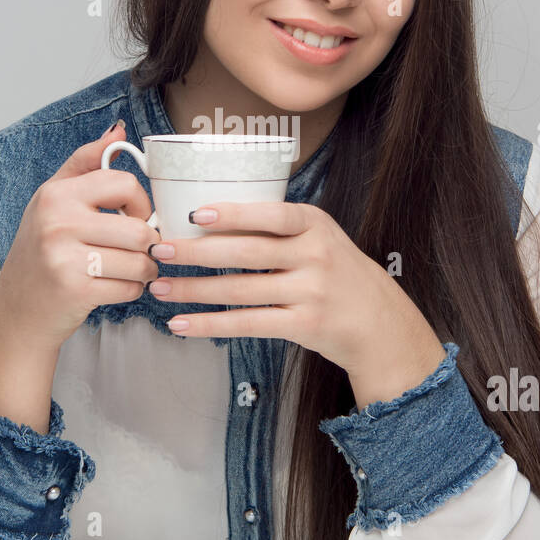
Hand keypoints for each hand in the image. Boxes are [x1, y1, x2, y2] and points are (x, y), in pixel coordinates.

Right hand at [0, 122, 159, 351]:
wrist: (17, 309)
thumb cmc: (41, 250)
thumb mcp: (53, 199)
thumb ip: (85, 163)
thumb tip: (119, 132)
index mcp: (57, 194)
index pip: (124, 184)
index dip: (142, 203)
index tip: (136, 216)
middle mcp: (58, 222)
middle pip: (139, 229)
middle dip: (148, 244)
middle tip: (138, 250)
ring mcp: (65, 258)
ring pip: (140, 261)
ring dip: (144, 270)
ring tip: (129, 269)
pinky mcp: (76, 291)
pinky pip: (130, 287)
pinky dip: (131, 290)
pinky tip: (114, 286)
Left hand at [147, 200, 443, 387]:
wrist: (379, 320)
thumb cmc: (337, 272)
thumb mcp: (320, 237)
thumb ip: (278, 227)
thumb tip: (210, 218)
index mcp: (315, 224)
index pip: (271, 215)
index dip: (233, 214)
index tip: (195, 214)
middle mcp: (315, 255)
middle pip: (247, 254)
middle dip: (197, 252)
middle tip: (160, 251)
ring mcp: (311, 292)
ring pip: (240, 290)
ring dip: (194, 290)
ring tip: (160, 288)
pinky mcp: (304, 325)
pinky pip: (247, 324)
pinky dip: (210, 325)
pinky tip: (182, 324)